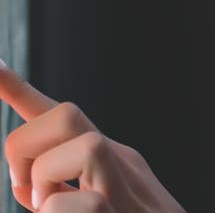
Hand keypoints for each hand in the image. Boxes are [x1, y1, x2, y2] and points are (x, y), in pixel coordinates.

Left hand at [0, 59, 185, 211]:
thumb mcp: (93, 206)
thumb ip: (64, 194)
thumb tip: (26, 189)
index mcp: (105, 161)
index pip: (56, 114)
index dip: (17, 88)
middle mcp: (118, 162)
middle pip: (65, 112)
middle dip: (26, 146)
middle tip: (30, 195)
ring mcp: (124, 185)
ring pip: (78, 143)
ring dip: (45, 181)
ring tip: (49, 210)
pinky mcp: (118, 212)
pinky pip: (73, 203)